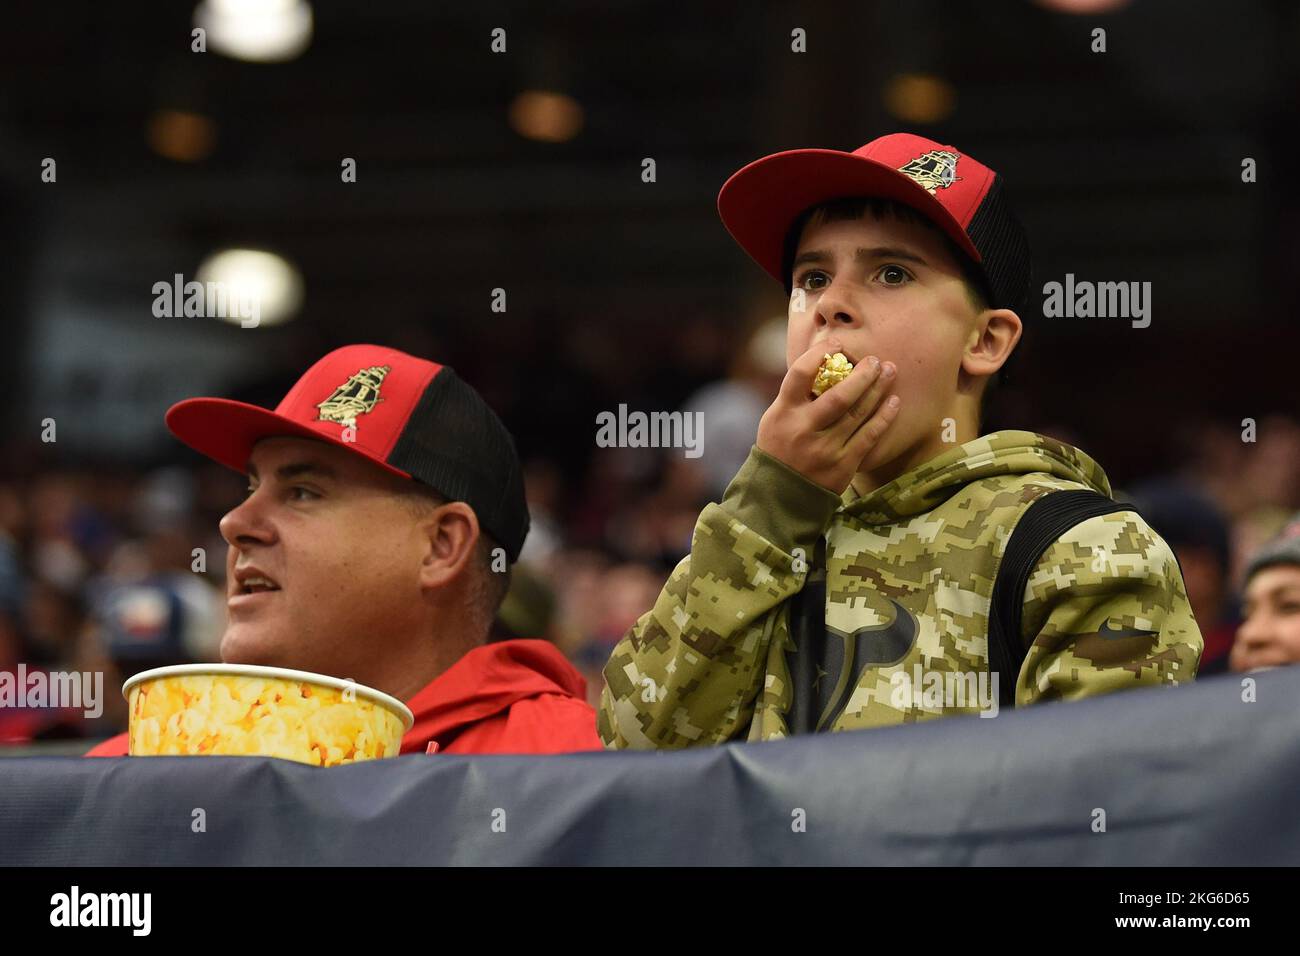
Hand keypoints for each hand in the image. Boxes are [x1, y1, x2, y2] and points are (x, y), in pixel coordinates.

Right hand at [755, 339, 899, 493]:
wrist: (779, 496)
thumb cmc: (780, 448)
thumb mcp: (776, 419)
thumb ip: (797, 396)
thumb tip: (828, 364)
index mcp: (783, 413)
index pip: (801, 374)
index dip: (820, 354)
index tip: (838, 343)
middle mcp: (803, 430)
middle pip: (839, 395)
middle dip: (862, 374)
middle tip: (876, 360)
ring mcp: (825, 449)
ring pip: (858, 414)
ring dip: (878, 389)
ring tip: (889, 371)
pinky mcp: (842, 466)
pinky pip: (869, 436)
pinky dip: (884, 417)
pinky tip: (894, 402)